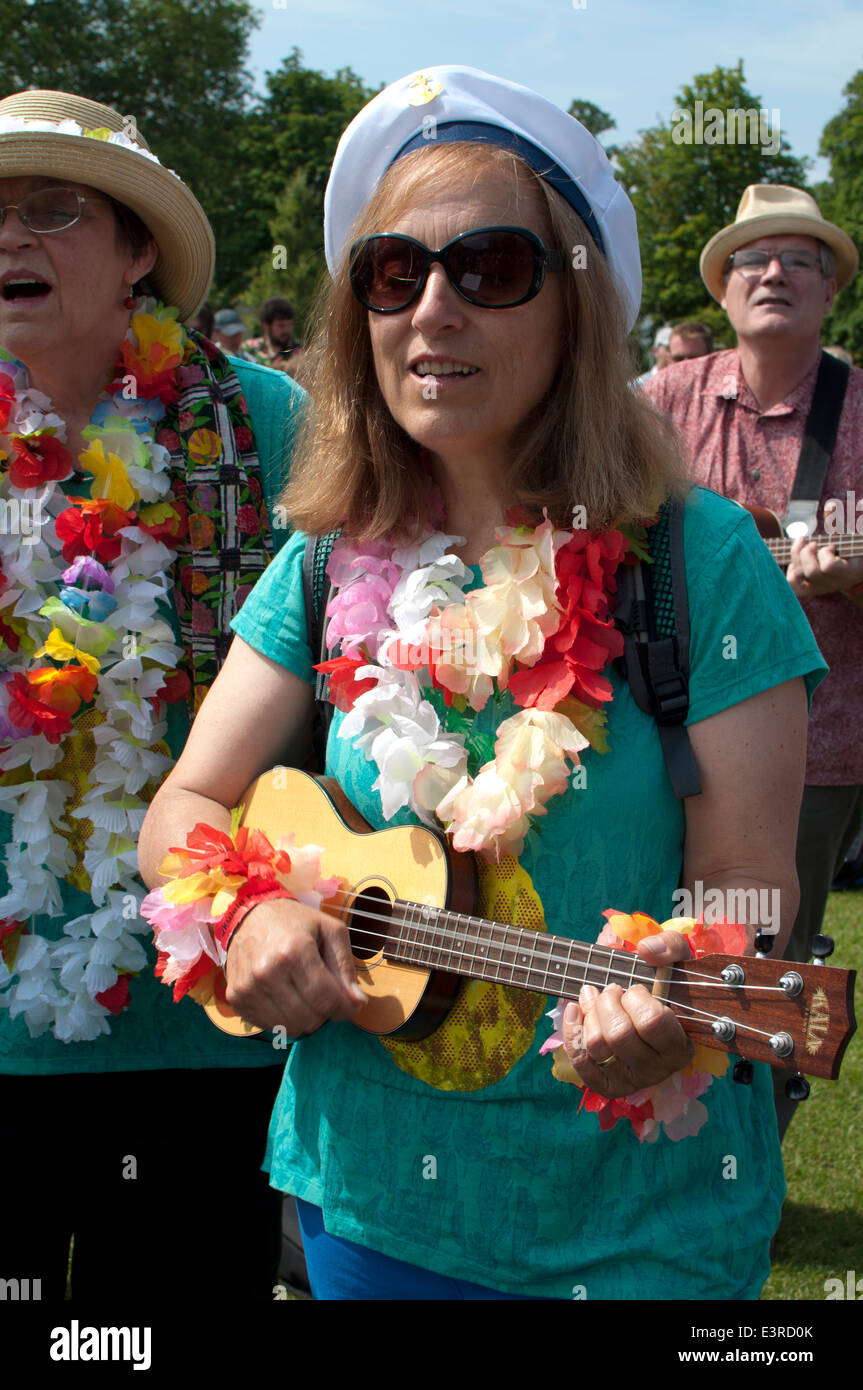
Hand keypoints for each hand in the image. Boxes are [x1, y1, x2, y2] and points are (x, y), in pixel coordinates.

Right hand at [225, 897, 365, 1033]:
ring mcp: (248, 987)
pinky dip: (283, 1017)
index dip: (345, 1009)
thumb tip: (357, 1003)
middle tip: (322, 993)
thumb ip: (346, 968)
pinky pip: (269, 1026)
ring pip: (290, 1028)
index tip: (349, 1004)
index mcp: (294, 951)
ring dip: (304, 1017)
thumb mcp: (330, 931)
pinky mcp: (236, 998)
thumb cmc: (294, 922)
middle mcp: (267, 972)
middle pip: (310, 1019)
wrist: (248, 914)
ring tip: (303, 994)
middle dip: (324, 1012)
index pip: (326, 1000)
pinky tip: (283, 996)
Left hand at [560, 932, 694, 1097]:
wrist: (654, 1010)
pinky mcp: (608, 1084)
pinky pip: (581, 1063)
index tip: (634, 988)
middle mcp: (658, 1069)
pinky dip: (572, 1032)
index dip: (636, 998)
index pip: (652, 1022)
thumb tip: (646, 950)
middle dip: (608, 1002)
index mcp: (680, 1045)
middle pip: (619, 1035)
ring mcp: (631, 1079)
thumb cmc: (666, 987)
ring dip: (589, 1012)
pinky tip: (574, 1009)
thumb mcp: (677, 960)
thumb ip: (670, 947)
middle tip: (611, 989)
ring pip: (597, 1046)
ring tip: (593, 995)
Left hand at [787, 508, 862, 597]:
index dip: (825, 553)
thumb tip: (831, 505)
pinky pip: (794, 587)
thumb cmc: (855, 548)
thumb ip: (840, 522)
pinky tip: (795, 563)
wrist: (856, 571)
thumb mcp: (852, 535)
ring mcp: (821, 587)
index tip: (832, 546)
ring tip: (803, 544)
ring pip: (800, 575)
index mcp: (848, 571)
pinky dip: (790, 574)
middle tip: (813, 543)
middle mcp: (834, 583)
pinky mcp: (812, 589)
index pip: (828, 566)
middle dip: (808, 553)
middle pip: (810, 572)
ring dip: (797, 556)